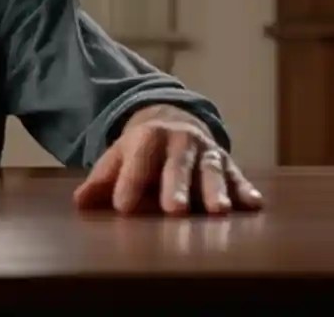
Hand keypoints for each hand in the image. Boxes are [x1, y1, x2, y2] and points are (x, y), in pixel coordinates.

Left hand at [72, 105, 263, 215]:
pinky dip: (245, 190)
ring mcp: (206, 152)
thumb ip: (101, 182)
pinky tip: (253, 205)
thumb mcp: (117, 158)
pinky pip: (238, 177)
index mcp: (147, 138)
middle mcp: (179, 142)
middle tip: (173, 211)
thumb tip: (80, 203)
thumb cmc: (141, 152)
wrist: (174, 121)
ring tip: (218, 212)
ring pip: (210, 171)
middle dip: (176, 188)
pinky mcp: (227, 164)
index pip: (137, 162)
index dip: (130, 183)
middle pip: (177, 166)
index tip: (122, 207)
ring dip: (215, 190)